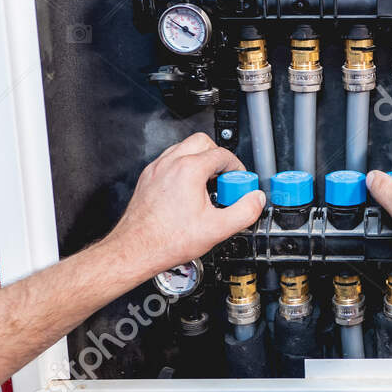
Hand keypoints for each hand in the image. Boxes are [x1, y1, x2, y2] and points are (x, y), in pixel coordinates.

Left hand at [101, 133, 264, 280]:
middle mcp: (170, 163)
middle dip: (218, 159)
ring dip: (200, 162)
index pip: (222, 155)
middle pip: (203, 142)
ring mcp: (157, 169)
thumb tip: (255, 200)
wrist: (135, 249)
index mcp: (189, 169)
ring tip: (207, 187)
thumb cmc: (166, 240)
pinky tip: (189, 192)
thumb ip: (244, 212)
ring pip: (184, 149)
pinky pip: (170, 162)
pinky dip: (183, 169)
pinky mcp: (148, 178)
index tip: (239, 185)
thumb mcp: (217, 229)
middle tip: (224, 181)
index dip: (237, 169)